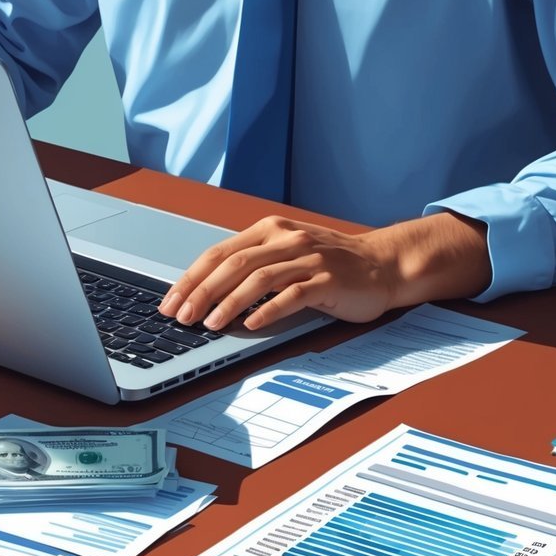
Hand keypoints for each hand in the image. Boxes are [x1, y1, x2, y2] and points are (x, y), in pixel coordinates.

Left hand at [159, 212, 491, 330]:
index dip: (191, 278)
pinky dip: (268, 310)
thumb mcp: (286, 254)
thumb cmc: (331, 264)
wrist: (385, 264)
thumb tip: (205, 293)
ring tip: (209, 324)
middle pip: (234, 264)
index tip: (169, 301)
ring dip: (229, 302)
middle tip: (181, 316)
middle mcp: (287, 239)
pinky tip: (251, 324)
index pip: (220, 252)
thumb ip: (252, 265)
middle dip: (202, 292)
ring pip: (259, 278)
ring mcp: (309, 258)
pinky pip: (293, 295)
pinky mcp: (329, 280)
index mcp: (270, 230)